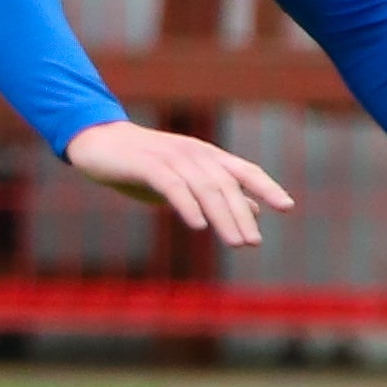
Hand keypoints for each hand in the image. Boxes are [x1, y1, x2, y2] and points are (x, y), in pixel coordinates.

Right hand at [63, 120, 295, 246]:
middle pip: (226, 184)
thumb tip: (255, 211)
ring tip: (235, 241)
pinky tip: (198, 225)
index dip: (267, 187)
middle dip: (242, 214)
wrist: (99, 143)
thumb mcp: (186, 181)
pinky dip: (188, 205)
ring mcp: (170, 156)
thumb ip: (218, 194)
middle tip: (252, 242)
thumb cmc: (144, 166)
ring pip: (204, 187)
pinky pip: (172, 185)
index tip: (287, 207)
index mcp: (206, 155)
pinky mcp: (147, 164)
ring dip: (222, 216)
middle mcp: (194, 153)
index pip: (244, 170)